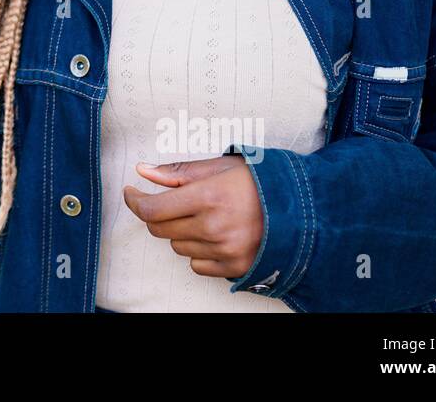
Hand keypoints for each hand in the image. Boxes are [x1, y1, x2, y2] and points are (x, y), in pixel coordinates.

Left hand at [123, 156, 263, 280]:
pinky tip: (217, 235)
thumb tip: (143, 170)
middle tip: (173, 202)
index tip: (131, 193)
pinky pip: (196, 265)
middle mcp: (214, 226)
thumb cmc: (262, 183)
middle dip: (158, 214)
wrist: (304, 212)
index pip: (153, 208)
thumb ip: (178, 171)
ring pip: (177, 246)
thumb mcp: (221, 166)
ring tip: (208, 216)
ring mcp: (224, 250)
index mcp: (209, 196)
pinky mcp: (233, 268)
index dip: (135, 201)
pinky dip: (199, 251)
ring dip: (182, 232)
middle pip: (159, 229)